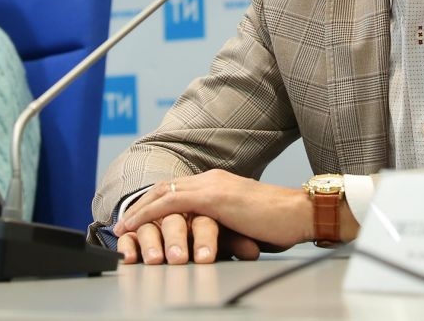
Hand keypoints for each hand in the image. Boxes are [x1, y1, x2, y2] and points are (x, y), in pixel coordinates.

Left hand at [113, 170, 314, 264]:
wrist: (301, 213)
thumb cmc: (281, 224)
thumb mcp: (244, 224)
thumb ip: (224, 227)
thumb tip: (212, 244)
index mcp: (220, 183)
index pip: (179, 189)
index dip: (156, 202)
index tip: (139, 217)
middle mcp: (213, 179)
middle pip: (165, 187)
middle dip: (140, 204)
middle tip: (121, 222)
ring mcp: (212, 185)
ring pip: (163, 193)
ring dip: (139, 210)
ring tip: (121, 227)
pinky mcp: (214, 197)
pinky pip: (171, 203)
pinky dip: (149, 213)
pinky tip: (135, 225)